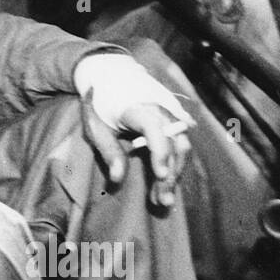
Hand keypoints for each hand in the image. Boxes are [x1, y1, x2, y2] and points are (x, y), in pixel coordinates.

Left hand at [80, 93, 190, 209]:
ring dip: (175, 174)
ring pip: (182, 148)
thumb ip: (109, 152)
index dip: (161, 154)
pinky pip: (180, 146)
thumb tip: (117, 180)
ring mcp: (171, 118)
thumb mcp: (97, 127)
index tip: (161, 176)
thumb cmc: (101, 104)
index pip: (158, 132)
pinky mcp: (173, 125)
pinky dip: (175, 166)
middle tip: (161, 201)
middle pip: (175, 145)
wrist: (111, 79)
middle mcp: (163, 112)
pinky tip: (165, 185)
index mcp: (142, 109)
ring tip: (162, 199)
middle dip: (170, 175)